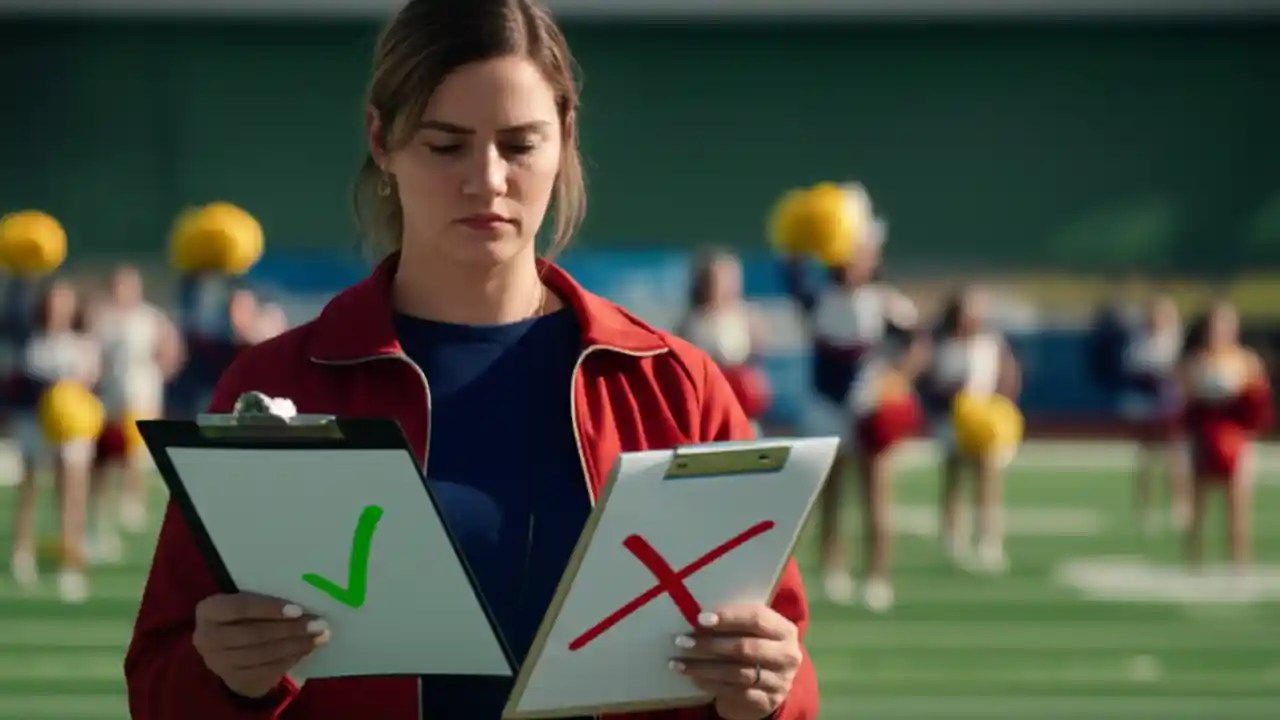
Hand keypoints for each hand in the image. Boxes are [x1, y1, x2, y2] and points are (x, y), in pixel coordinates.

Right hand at [193, 592, 329, 698]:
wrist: (227, 648)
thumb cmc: (242, 615)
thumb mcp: (245, 601)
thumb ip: (265, 600)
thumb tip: (305, 601)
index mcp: (208, 610)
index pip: (240, 607)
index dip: (269, 608)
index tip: (298, 609)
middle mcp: (207, 639)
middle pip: (254, 634)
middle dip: (290, 629)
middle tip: (319, 624)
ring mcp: (219, 664)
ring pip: (262, 655)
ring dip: (295, 645)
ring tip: (320, 637)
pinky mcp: (234, 680)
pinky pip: (266, 671)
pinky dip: (290, 659)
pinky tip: (306, 650)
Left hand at [669, 603, 801, 719]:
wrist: (770, 684)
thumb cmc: (755, 646)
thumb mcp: (753, 631)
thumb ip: (735, 622)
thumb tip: (697, 617)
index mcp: (785, 630)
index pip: (757, 618)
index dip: (728, 617)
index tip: (700, 619)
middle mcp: (787, 655)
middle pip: (745, 647)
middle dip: (710, 644)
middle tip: (682, 641)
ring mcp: (779, 681)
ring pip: (737, 673)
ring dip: (704, 667)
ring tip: (679, 663)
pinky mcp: (767, 702)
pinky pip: (736, 693)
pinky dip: (712, 685)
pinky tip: (695, 679)